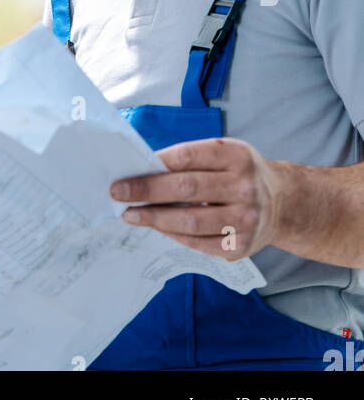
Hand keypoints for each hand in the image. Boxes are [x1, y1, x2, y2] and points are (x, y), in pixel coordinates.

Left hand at [109, 136, 287, 259]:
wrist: (282, 203)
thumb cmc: (240, 172)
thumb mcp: (224, 152)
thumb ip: (190, 158)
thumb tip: (143, 169)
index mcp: (236, 155)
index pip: (187, 157)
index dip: (154, 165)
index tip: (126, 172)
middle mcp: (244, 187)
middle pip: (186, 189)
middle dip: (146, 191)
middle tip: (118, 193)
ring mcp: (245, 220)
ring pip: (189, 220)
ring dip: (154, 218)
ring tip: (131, 214)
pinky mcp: (240, 247)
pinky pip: (198, 243)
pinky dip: (173, 234)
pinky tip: (158, 227)